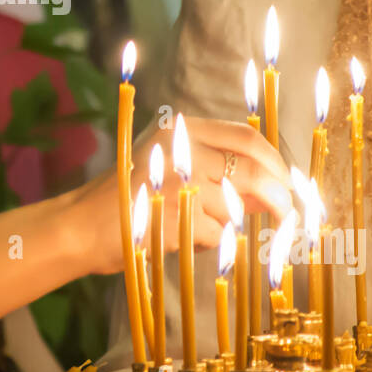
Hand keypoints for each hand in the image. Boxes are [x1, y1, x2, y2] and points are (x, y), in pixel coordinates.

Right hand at [78, 116, 292, 274]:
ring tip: (194, 228)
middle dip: (278, 199)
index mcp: (180, 129)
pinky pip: (216, 234)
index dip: (276, 162)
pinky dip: (208, 243)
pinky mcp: (173, 214)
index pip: (246, 137)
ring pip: (235, 208)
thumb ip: (221, 175)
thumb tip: (276, 190)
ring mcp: (176, 180)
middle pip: (252, 172)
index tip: (289, 184)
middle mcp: (179, 147)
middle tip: (289, 217)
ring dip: (226, 226)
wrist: (81, 227)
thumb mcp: (174, 172)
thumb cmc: (131, 200)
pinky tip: (181, 239)